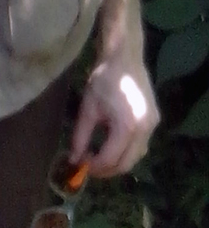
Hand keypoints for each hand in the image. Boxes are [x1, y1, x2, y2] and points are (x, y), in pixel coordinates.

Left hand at [70, 48, 158, 176]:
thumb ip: (80, 137)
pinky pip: (141, 145)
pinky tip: (111, 146)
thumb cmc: (103, 80)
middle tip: (88, 168)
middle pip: (127, 163)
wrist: (124, 58)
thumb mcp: (87, 109)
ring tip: (97, 158)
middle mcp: (145, 130)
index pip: (110, 159)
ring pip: (136, 156)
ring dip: (118, 162)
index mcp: (127, 127)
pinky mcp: (154, 121)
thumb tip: (74, 159)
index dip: (94, 167)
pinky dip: (126, 151)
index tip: (80, 166)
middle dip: (107, 170)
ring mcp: (152, 126)